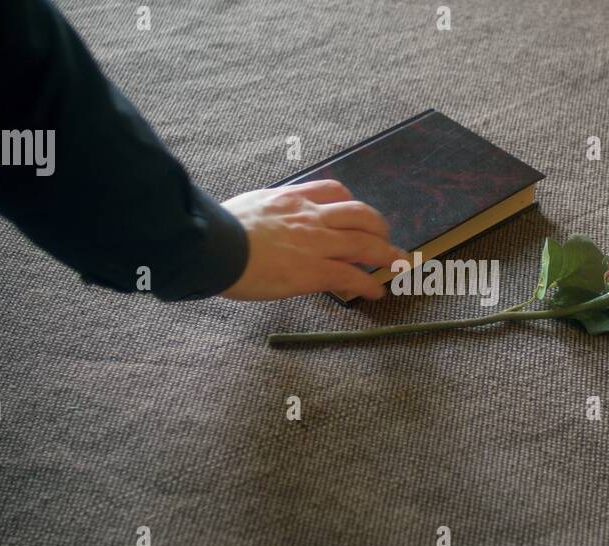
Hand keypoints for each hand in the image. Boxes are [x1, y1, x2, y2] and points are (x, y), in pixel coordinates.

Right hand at [218, 180, 403, 300]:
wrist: (210, 246)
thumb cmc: (215, 230)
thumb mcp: (247, 207)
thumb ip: (266, 211)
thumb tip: (264, 223)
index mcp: (291, 197)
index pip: (334, 191)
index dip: (351, 204)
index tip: (356, 214)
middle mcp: (310, 215)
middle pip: (360, 214)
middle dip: (379, 226)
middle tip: (385, 238)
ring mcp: (315, 242)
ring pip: (365, 242)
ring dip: (387, 253)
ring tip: (398, 263)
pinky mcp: (314, 269)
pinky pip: (352, 275)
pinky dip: (369, 284)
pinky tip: (376, 292)